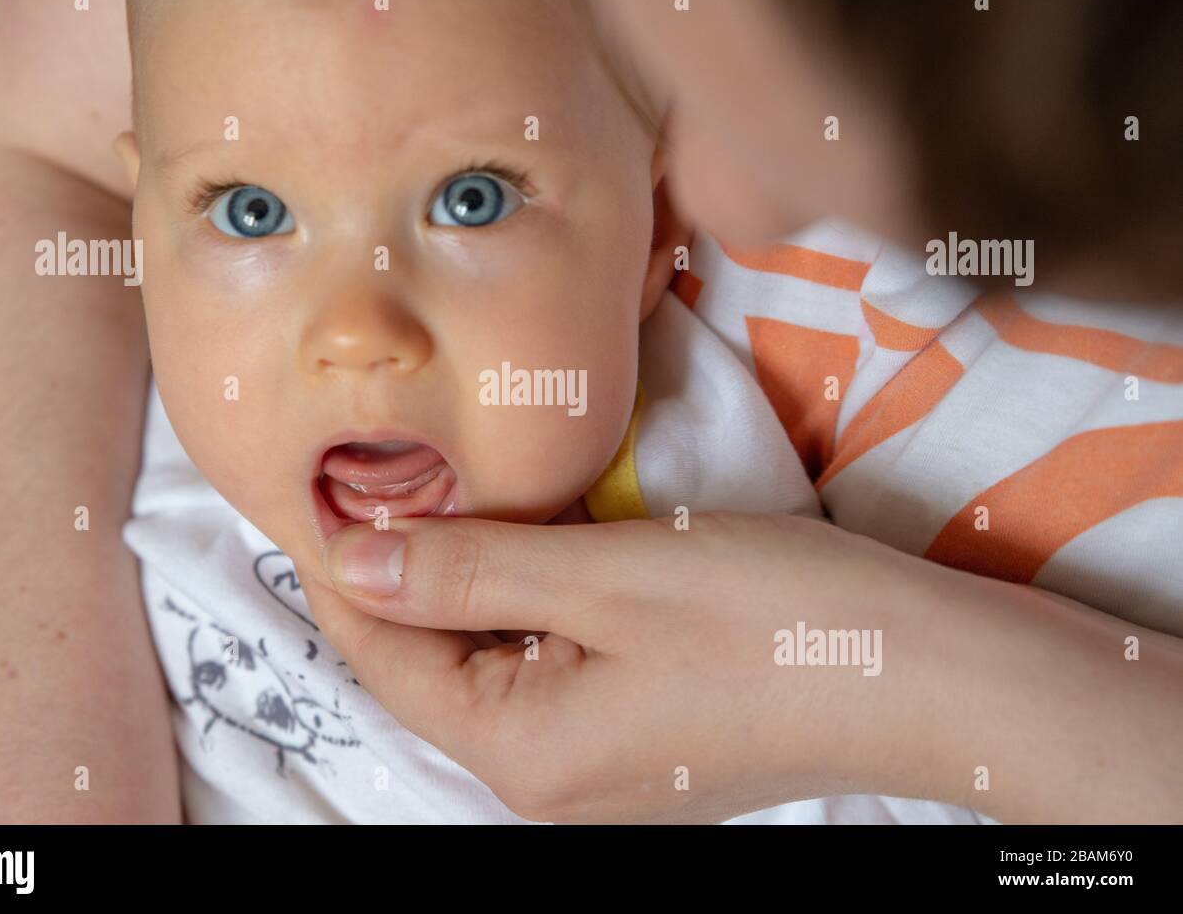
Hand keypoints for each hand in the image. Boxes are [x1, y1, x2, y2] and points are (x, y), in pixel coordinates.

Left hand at [299, 512, 971, 821]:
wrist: (925, 672)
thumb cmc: (769, 618)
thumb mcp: (601, 575)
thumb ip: (465, 572)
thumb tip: (349, 562)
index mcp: (517, 754)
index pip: (383, 651)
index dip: (346, 563)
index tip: (327, 480)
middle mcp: (544, 783)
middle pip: (431, 664)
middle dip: (409, 569)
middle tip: (397, 470)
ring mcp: (595, 771)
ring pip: (489, 663)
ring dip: (471, 582)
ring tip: (460, 496)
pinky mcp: (638, 743)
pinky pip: (546, 671)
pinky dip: (530, 607)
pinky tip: (542, 551)